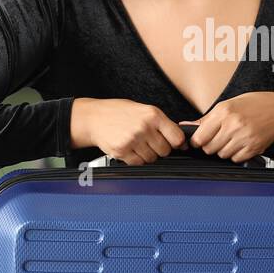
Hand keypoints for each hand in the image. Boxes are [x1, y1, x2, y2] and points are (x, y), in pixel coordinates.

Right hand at [69, 98, 186, 164]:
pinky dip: (135, 159)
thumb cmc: (118, 112)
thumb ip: (161, 124)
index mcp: (153, 115)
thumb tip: (179, 141)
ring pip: (152, 159)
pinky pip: (138, 163)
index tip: (173, 143)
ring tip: (137, 143)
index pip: (177, 137)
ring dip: (147, 154)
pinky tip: (129, 148)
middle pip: (165, 150)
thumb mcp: (143, 110)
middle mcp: (144, 127)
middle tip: (149, 142)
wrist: (94, 118)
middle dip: (160, 149)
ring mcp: (133, 140)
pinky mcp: (122, 151)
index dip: (176, 143)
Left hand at [188, 92, 273, 163]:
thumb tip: (187, 125)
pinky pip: (236, 159)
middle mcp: (233, 125)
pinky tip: (241, 144)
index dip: (198, 140)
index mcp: (224, 112)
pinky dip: (236, 155)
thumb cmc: (255, 104)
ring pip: (222, 155)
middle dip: (210, 146)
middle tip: (218, 138)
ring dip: (223, 150)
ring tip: (232, 139)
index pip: (200, 136)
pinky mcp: (253, 148)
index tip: (200, 140)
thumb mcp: (229, 104)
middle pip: (209, 148)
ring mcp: (244, 138)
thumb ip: (207, 118)